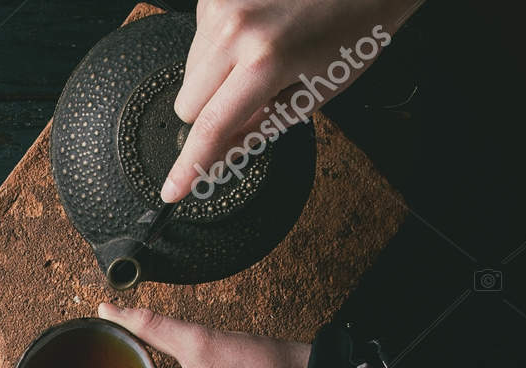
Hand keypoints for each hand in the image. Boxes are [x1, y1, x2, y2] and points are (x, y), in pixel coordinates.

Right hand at [162, 0, 421, 202]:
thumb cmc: (352, 31)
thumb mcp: (314, 92)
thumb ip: (258, 129)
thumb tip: (219, 161)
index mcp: (265, 60)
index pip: (211, 127)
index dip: (190, 166)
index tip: (173, 191)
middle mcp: (234, 28)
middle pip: (187, 104)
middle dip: (211, 114)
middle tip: (251, 100)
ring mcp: (221, 5)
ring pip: (189, 74)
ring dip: (215, 78)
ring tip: (259, 58)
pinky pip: (197, 41)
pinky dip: (219, 49)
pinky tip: (253, 36)